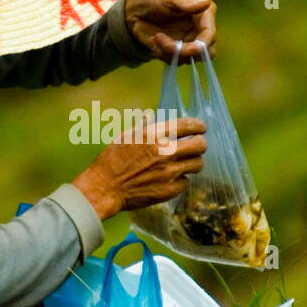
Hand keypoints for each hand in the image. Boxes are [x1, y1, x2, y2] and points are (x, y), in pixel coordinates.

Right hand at [72, 118, 207, 220]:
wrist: (104, 188)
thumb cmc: (111, 160)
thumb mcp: (125, 137)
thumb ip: (142, 127)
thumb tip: (150, 116)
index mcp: (154, 135)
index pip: (188, 125)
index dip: (199, 125)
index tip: (201, 128)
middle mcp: (165, 151)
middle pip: (200, 145)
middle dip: (201, 144)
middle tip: (197, 146)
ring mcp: (169, 172)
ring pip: (198, 164)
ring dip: (194, 162)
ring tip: (186, 164)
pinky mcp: (169, 189)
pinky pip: (185, 182)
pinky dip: (180, 179)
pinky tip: (170, 179)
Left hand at [124, 0, 216, 61]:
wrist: (134, 11)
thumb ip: (186, 3)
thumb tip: (206, 4)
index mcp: (203, 13)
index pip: (210, 33)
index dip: (203, 44)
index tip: (190, 49)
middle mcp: (199, 29)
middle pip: (207, 51)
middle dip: (189, 53)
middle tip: (171, 48)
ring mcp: (188, 42)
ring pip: (189, 58)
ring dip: (171, 52)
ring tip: (157, 37)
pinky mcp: (176, 51)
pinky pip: (175, 61)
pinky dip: (163, 53)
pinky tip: (154, 39)